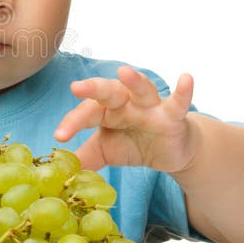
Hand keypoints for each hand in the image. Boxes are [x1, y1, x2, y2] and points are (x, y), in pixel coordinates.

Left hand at [53, 65, 197, 173]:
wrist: (169, 152)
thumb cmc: (133, 143)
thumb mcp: (105, 152)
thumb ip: (84, 158)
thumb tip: (56, 170)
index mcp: (105, 109)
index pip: (86, 112)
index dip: (72, 123)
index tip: (59, 137)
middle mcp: (126, 102)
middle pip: (108, 91)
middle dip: (93, 88)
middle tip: (76, 87)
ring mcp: (150, 107)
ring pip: (142, 90)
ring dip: (134, 81)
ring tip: (124, 72)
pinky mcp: (173, 116)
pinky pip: (179, 103)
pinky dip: (183, 92)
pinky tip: (186, 78)